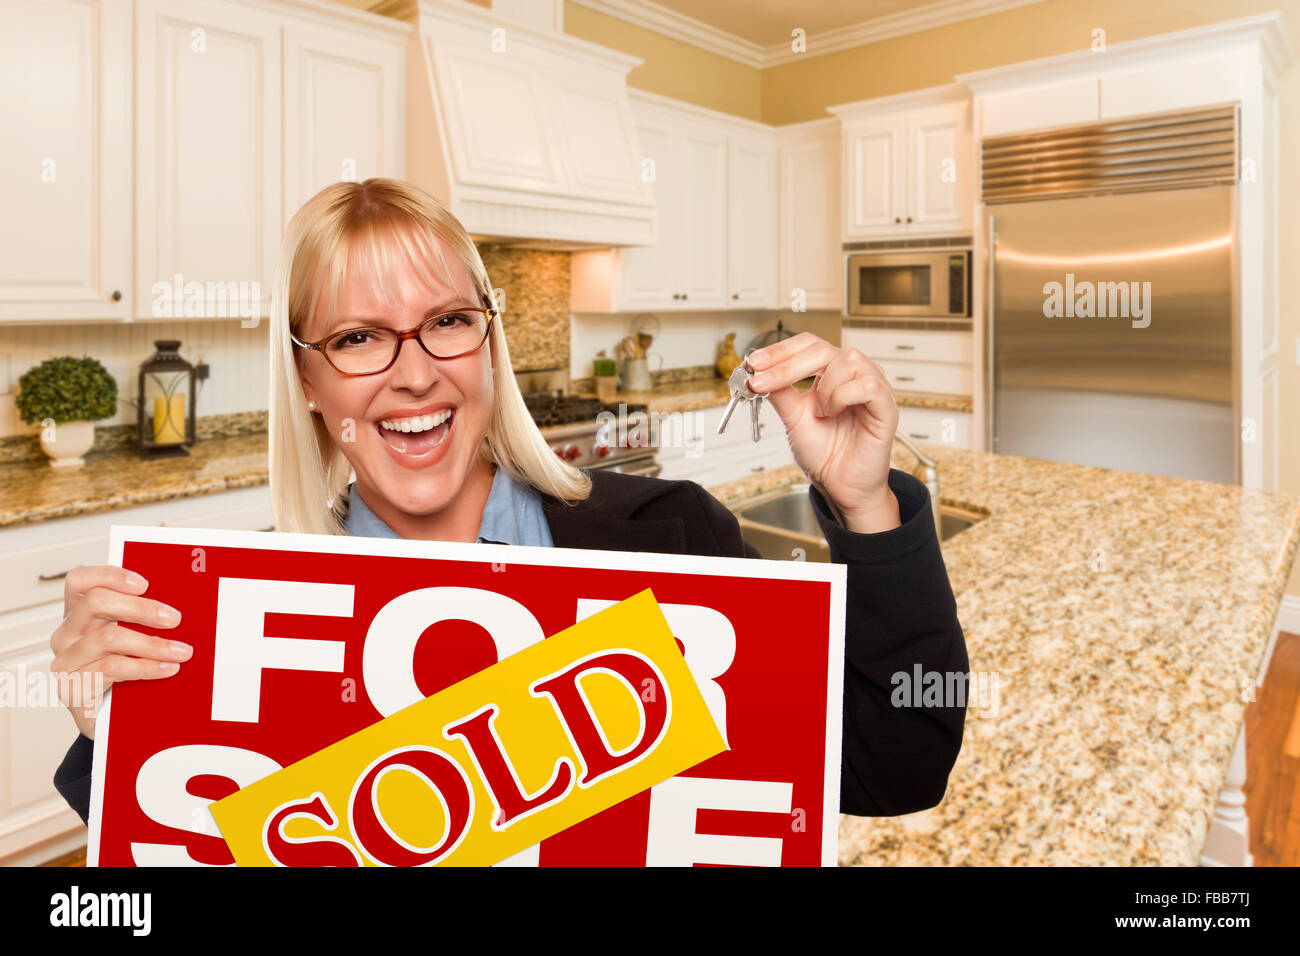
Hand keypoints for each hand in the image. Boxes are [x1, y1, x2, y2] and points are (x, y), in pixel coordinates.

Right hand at [49, 566, 188, 739]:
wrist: (109, 718)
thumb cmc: (123, 671)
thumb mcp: (130, 639)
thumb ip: (141, 619)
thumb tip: (176, 604)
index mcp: (78, 613)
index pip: (80, 581)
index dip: (110, 575)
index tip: (145, 583)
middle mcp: (66, 633)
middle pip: (96, 603)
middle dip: (141, 608)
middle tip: (175, 619)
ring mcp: (66, 660)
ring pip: (108, 637)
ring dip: (152, 643)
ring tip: (181, 651)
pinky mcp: (71, 687)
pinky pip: (112, 668)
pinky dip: (145, 667)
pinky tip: (167, 668)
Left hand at [745, 333, 900, 533]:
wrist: (839, 484)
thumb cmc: (823, 452)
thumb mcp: (792, 418)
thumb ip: (780, 392)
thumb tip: (759, 371)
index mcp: (831, 373)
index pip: (808, 345)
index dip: (781, 350)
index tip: (754, 362)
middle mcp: (852, 375)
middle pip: (823, 348)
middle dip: (788, 364)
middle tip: (763, 381)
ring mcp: (872, 387)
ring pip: (849, 359)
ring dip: (824, 386)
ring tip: (819, 412)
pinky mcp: (886, 405)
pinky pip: (867, 384)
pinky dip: (843, 397)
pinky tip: (834, 413)